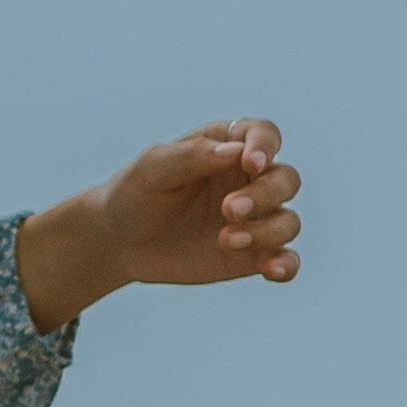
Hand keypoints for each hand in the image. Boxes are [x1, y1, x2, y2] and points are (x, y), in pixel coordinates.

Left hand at [108, 119, 299, 287]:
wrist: (119, 242)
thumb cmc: (134, 193)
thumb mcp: (152, 168)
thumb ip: (191, 155)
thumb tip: (235, 151)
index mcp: (226, 147)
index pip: (264, 135)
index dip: (265, 145)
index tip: (249, 162)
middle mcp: (247, 181)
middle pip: (285, 179)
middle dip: (264, 194)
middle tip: (228, 209)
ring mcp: (253, 220)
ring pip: (288, 221)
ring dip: (267, 231)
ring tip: (226, 240)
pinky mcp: (252, 256)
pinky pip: (284, 259)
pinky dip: (286, 264)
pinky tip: (271, 270)